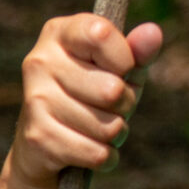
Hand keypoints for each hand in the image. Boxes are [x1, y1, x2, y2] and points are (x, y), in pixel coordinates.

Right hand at [12, 16, 163, 188]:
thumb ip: (138, 52)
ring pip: (108, 126)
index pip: (101, 34)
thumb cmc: (92, 96)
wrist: (43, 147)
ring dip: (115, 133)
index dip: (125, 59)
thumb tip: (153, 31)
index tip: (121, 70)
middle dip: (124, 105)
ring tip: (98, 127)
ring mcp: (35, 99)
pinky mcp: (37, 137)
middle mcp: (40, 61)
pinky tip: (91, 149)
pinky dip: (105, 157)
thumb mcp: (120, 71)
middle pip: (112, 90)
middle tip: (110, 106)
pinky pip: (96, 153)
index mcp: (59, 33)